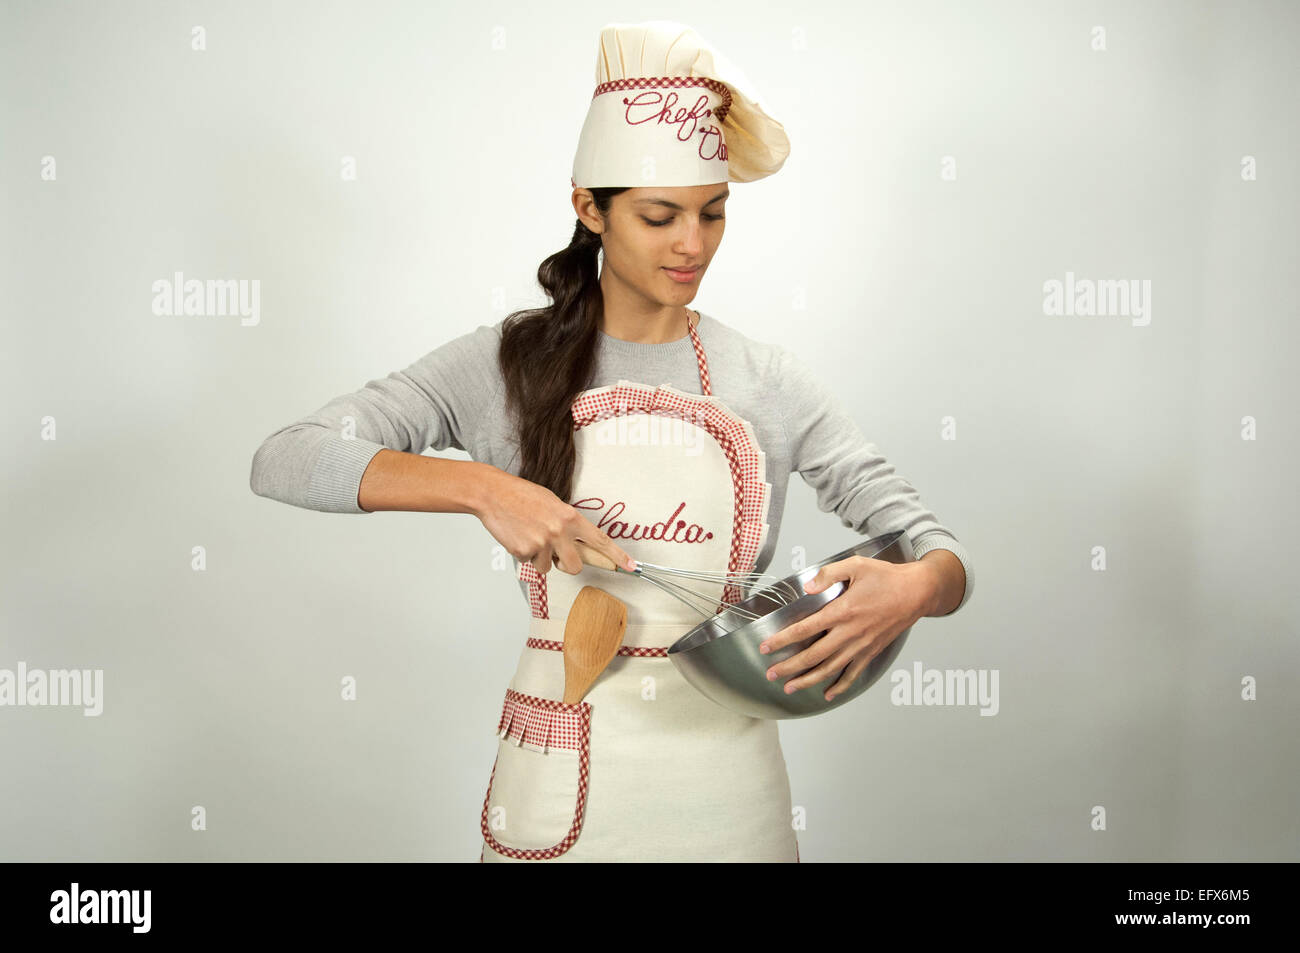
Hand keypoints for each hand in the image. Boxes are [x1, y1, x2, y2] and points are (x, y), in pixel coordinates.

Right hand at [475, 471, 635, 576]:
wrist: (493, 493)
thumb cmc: (522, 496)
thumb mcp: (553, 503)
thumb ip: (568, 524)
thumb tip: (579, 546)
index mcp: (570, 517)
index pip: (600, 541)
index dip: (617, 556)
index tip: (631, 567)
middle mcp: (559, 532)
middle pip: (575, 566)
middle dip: (567, 565)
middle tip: (557, 554)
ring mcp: (541, 543)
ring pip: (549, 567)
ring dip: (541, 558)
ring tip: (530, 535)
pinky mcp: (523, 552)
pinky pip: (530, 563)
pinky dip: (525, 554)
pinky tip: (518, 535)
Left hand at [757, 556, 928, 701]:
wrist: (917, 592)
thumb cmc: (887, 577)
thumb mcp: (856, 565)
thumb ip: (829, 573)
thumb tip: (807, 586)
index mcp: (843, 611)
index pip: (805, 629)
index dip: (783, 640)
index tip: (766, 647)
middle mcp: (850, 632)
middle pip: (813, 655)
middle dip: (789, 666)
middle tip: (771, 673)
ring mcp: (861, 645)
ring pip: (830, 668)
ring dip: (808, 680)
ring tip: (789, 687)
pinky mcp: (871, 651)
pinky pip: (853, 673)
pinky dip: (840, 686)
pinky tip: (828, 694)